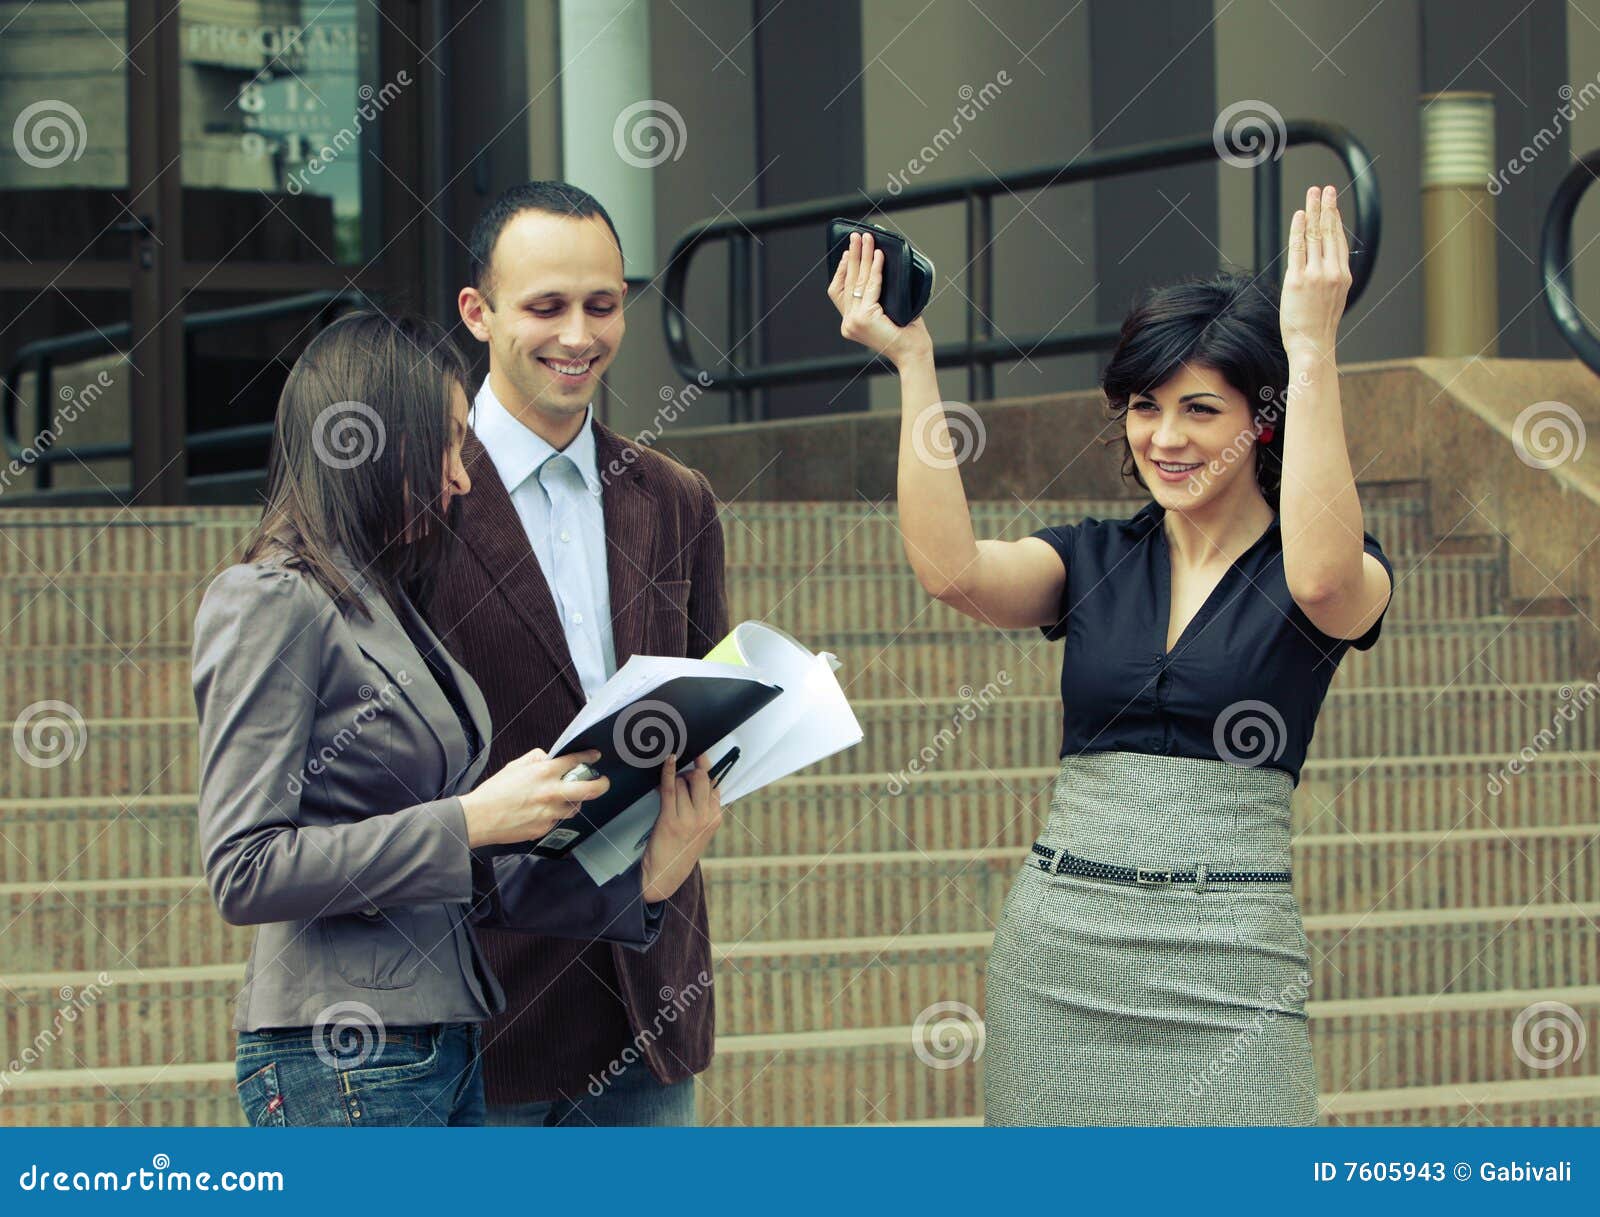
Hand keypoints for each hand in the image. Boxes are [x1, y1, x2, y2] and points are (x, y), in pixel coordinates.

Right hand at [461, 747, 609, 847]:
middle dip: (602, 784)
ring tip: (562, 798)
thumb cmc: (494, 792)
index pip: (575, 761)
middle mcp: (551, 793)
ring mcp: (550, 813)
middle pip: (589, 789)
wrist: (479, 818)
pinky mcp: (545, 828)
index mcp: (544, 773)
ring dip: (573, 802)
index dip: (589, 757)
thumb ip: (535, 759)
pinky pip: (557, 820)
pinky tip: (540, 812)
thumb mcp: (514, 766)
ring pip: (574, 807)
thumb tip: (548, 758)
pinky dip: (553, 815)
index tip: (594, 757)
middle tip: (604, 782)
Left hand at [639, 752, 722, 902]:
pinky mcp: (670, 819)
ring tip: (669, 789)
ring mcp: (689, 819)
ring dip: (675, 779)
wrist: (665, 875)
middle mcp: (705, 817)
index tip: (699, 757)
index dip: (705, 769)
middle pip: (702, 778)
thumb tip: (700, 777)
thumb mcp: (700, 828)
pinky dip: (669, 771)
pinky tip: (669, 760)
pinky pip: (671, 787)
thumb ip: (704, 805)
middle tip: (680, 776)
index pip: (714, 784)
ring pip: (684, 783)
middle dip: (690, 771)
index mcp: (715, 818)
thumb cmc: (680, 848)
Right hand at [828, 230, 932, 368]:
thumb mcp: (888, 312)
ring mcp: (854, 321)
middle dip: (853, 256)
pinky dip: (876, 268)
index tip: (848, 253)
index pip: (838, 292)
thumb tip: (880, 266)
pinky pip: (871, 286)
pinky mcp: (864, 317)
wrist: (913, 354)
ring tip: (866, 239)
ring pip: (858, 281)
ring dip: (863, 256)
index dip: (842, 270)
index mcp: (850, 324)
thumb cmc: (906, 336)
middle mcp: (848, 323)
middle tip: (855, 236)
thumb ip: (878, 296)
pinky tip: (880, 255)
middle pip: (847, 282)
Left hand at [1280, 184, 1350, 359]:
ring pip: (1315, 235)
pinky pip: (1298, 248)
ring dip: (1313, 211)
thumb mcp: (1331, 299)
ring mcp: (1316, 275)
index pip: (1339, 240)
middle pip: (1329, 232)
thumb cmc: (1318, 327)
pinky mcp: (1298, 280)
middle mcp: (1332, 272)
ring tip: (1312, 194)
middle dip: (1327, 207)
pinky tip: (1300, 215)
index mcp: (1343, 276)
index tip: (1332, 204)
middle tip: (1325, 189)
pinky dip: (1299, 229)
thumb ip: (1328, 278)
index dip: (1335, 219)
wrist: (1312, 345)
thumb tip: (1320, 264)